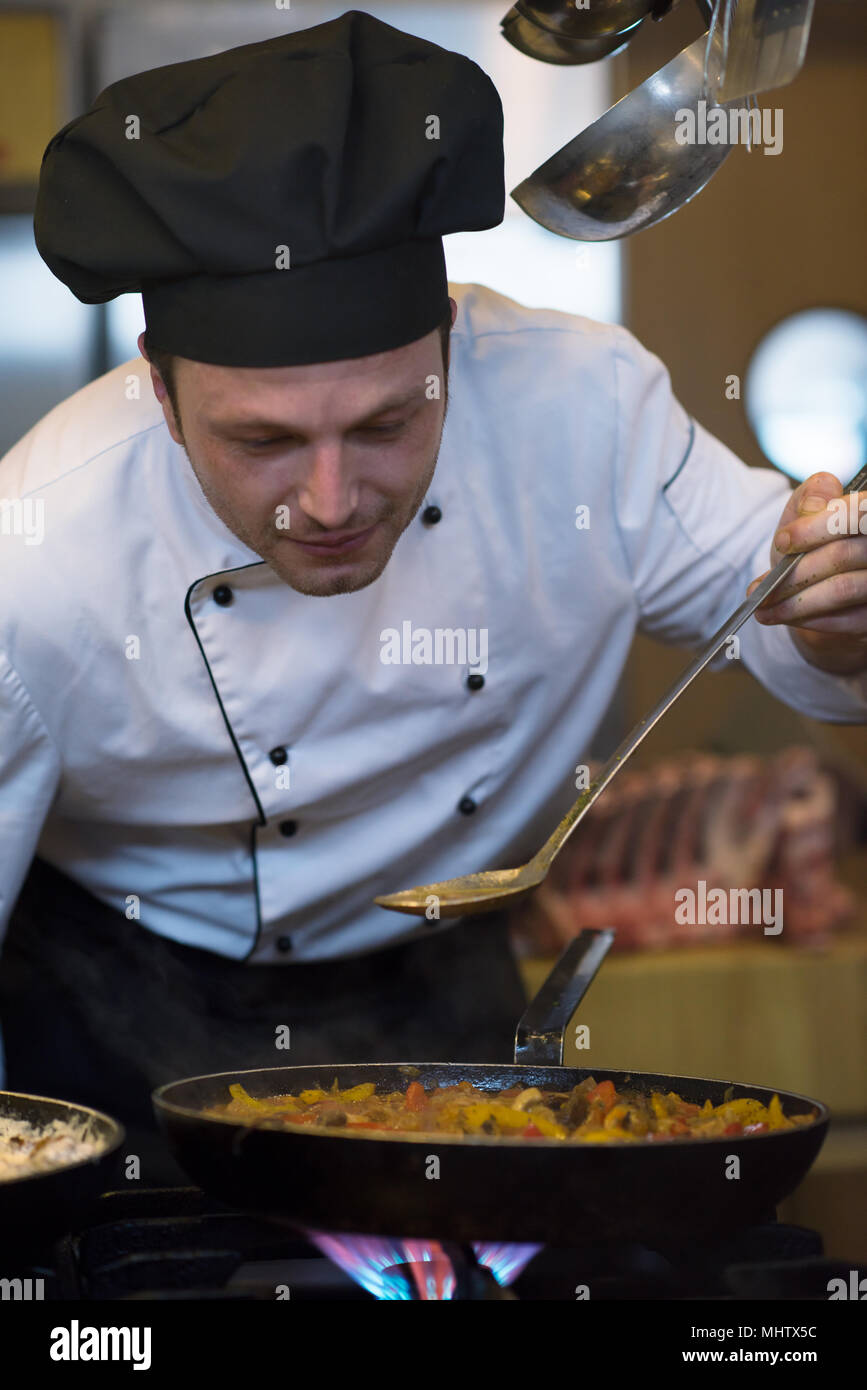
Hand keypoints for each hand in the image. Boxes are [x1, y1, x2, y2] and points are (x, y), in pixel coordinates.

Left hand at [746, 471, 866, 675]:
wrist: (829, 585)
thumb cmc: (818, 542)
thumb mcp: (809, 513)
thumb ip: (811, 498)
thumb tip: (811, 505)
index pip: (855, 514)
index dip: (814, 527)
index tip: (781, 543)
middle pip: (842, 555)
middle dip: (794, 573)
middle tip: (758, 589)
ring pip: (842, 589)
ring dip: (795, 602)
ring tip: (764, 609)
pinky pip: (846, 619)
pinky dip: (810, 619)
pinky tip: (787, 616)